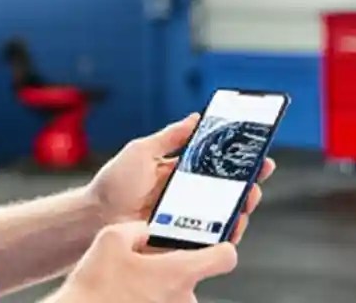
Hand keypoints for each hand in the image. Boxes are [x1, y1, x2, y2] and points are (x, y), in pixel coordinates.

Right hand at [49, 221, 237, 302]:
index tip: (213, 245)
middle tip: (145, 267)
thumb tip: (146, 231)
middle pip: (193, 278)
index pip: (226, 257)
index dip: (221, 248)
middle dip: (173, 272)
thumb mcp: (111, 238)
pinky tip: (125, 300)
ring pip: (175, 297)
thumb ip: (138, 228)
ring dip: (159, 291)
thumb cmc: (94, 286)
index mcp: (178, 272)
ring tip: (129, 287)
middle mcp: (182, 299)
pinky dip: (148, 302)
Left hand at [86, 114, 276, 242]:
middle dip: (250, 181)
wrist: (95, 216)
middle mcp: (189, 195)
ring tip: (248, 198)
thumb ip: (170, 136)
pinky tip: (235, 225)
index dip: (239, 158)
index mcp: (182, 172)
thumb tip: (196, 118)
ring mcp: (188, 218)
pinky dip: (228, 233)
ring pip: (226, 214)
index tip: (258, 150)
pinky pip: (212, 238)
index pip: (218, 163)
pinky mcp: (184, 238)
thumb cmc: (114, 183)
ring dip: (243, 206)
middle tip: (259, 174)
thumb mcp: (142, 150)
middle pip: (229, 189)